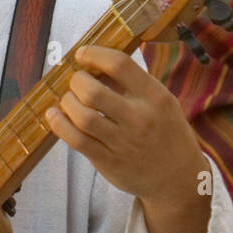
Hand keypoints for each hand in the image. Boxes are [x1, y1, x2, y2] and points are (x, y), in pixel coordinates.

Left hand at [45, 45, 209, 203]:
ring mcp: (123, 142)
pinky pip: (77, 141)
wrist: (178, 177)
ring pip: (82, 116)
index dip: (94, 54)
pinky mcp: (109, 162)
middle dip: (76, 81)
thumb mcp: (161, 102)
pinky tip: (53, 116)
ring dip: (67, 103)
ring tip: (68, 100)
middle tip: (76, 82)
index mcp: (154, 96)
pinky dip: (59, 125)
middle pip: (93, 91)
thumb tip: (95, 63)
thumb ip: (133, 84)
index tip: (82, 55)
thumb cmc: (165, 132)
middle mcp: (139, 118)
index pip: (119, 64)